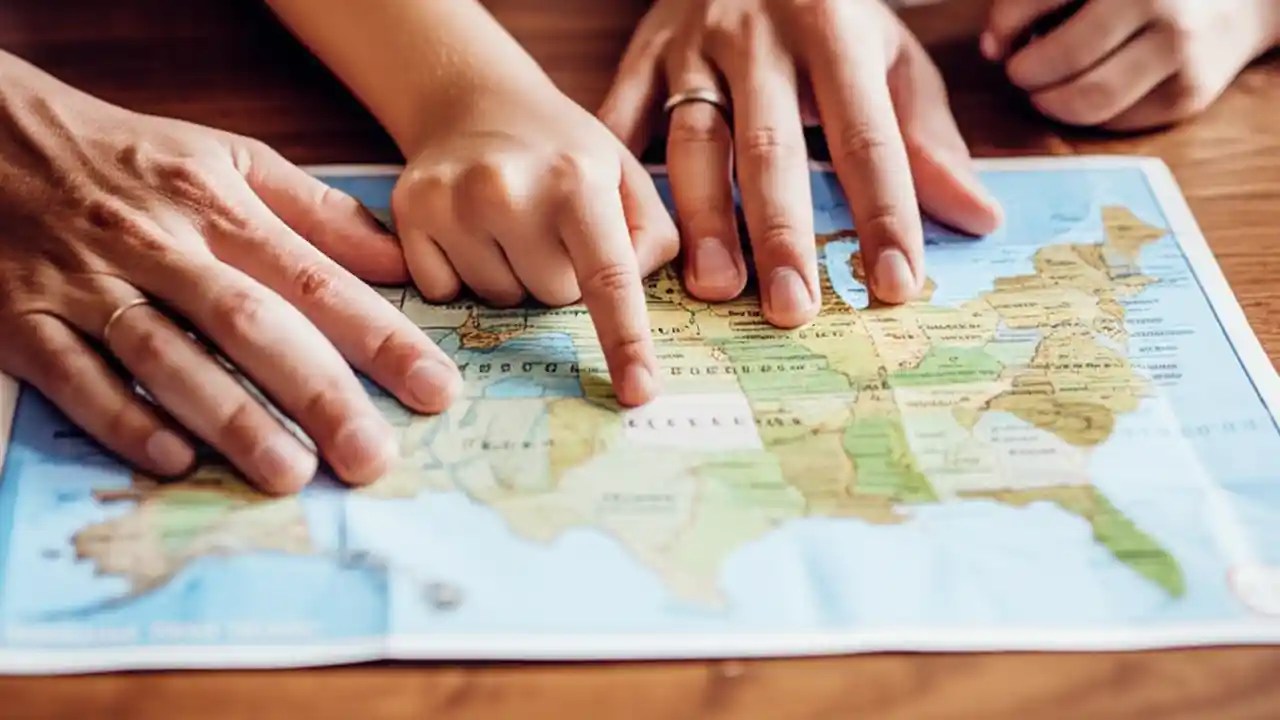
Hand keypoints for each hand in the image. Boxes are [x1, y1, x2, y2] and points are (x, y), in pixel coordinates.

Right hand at [0, 54, 461, 493]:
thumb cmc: (129, 157)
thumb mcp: (228, 158)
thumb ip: (317, 213)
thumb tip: (400, 262)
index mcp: (218, 206)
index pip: (317, 281)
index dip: (382, 338)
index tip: (437, 389)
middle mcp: (159, 245)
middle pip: (251, 323)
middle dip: (319, 393)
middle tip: (372, 456)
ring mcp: (86, 284)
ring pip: (167, 355)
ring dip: (230, 416)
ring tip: (290, 472)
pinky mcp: (21, 320)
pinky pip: (74, 376)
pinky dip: (122, 417)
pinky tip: (175, 458)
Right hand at [391, 80, 677, 406]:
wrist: (476, 100)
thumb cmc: (563, 151)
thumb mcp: (626, 176)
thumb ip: (651, 239)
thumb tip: (633, 298)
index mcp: (577, 180)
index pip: (608, 278)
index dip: (626, 341)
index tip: (637, 392)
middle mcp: (509, 189)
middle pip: (552, 298)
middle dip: (561, 275)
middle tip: (549, 226)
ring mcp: (452, 202)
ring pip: (499, 301)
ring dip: (512, 275)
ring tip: (509, 223)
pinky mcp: (411, 212)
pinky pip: (446, 293)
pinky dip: (462, 274)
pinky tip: (469, 229)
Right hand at [598, 0, 1001, 321]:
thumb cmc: (829, 14)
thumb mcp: (890, 55)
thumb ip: (927, 137)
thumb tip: (978, 219)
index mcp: (834, 31)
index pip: (867, 137)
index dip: (883, 213)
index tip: (893, 284)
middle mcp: (758, 37)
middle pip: (771, 145)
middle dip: (782, 232)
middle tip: (792, 308)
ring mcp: (691, 46)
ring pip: (692, 139)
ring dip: (703, 217)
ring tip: (714, 284)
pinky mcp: (642, 56)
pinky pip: (623, 121)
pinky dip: (621, 179)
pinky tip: (630, 237)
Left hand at [983, 0, 1279, 129]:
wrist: (1238, 4)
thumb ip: (1043, 2)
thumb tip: (993, 47)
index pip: (1037, 0)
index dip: (1004, 28)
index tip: (997, 44)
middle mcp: (1156, 3)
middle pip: (1062, 57)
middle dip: (1026, 73)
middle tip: (1023, 73)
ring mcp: (1178, 51)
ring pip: (1088, 100)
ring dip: (1050, 103)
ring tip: (1047, 91)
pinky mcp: (1188, 94)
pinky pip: (1116, 121)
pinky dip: (1088, 115)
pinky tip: (1089, 94)